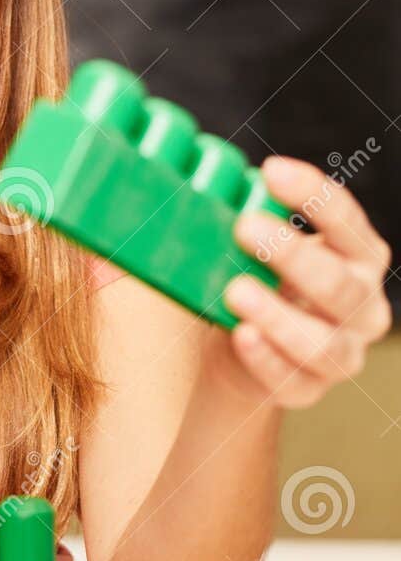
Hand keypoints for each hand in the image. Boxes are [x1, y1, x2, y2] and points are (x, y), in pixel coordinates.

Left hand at [216, 155, 392, 408]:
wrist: (241, 350)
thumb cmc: (258, 283)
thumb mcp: (259, 252)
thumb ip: (247, 227)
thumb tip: (196, 193)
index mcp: (358, 255)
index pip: (346, 220)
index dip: (312, 194)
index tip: (271, 171)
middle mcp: (364, 303)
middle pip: (339, 283)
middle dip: (293, 256)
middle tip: (246, 229)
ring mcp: (345, 351)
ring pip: (323, 340)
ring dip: (279, 315)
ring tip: (237, 291)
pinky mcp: (311, 389)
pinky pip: (292, 378)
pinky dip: (265, 358)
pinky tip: (242, 335)